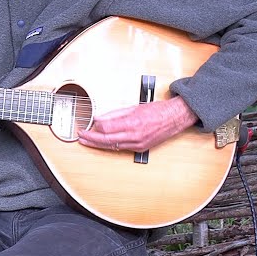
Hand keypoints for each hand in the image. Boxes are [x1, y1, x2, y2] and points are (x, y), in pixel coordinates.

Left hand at [77, 96, 198, 152]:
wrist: (175, 118)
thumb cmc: (157, 111)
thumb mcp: (133, 107)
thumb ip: (114, 114)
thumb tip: (99, 118)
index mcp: (132, 123)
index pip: (106, 128)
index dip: (94, 127)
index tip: (88, 124)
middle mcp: (135, 135)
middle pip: (106, 140)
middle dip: (91, 138)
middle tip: (81, 136)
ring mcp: (138, 143)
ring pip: (112, 146)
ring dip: (98, 144)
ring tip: (87, 141)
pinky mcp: (140, 148)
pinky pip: (121, 148)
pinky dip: (110, 145)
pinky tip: (102, 142)